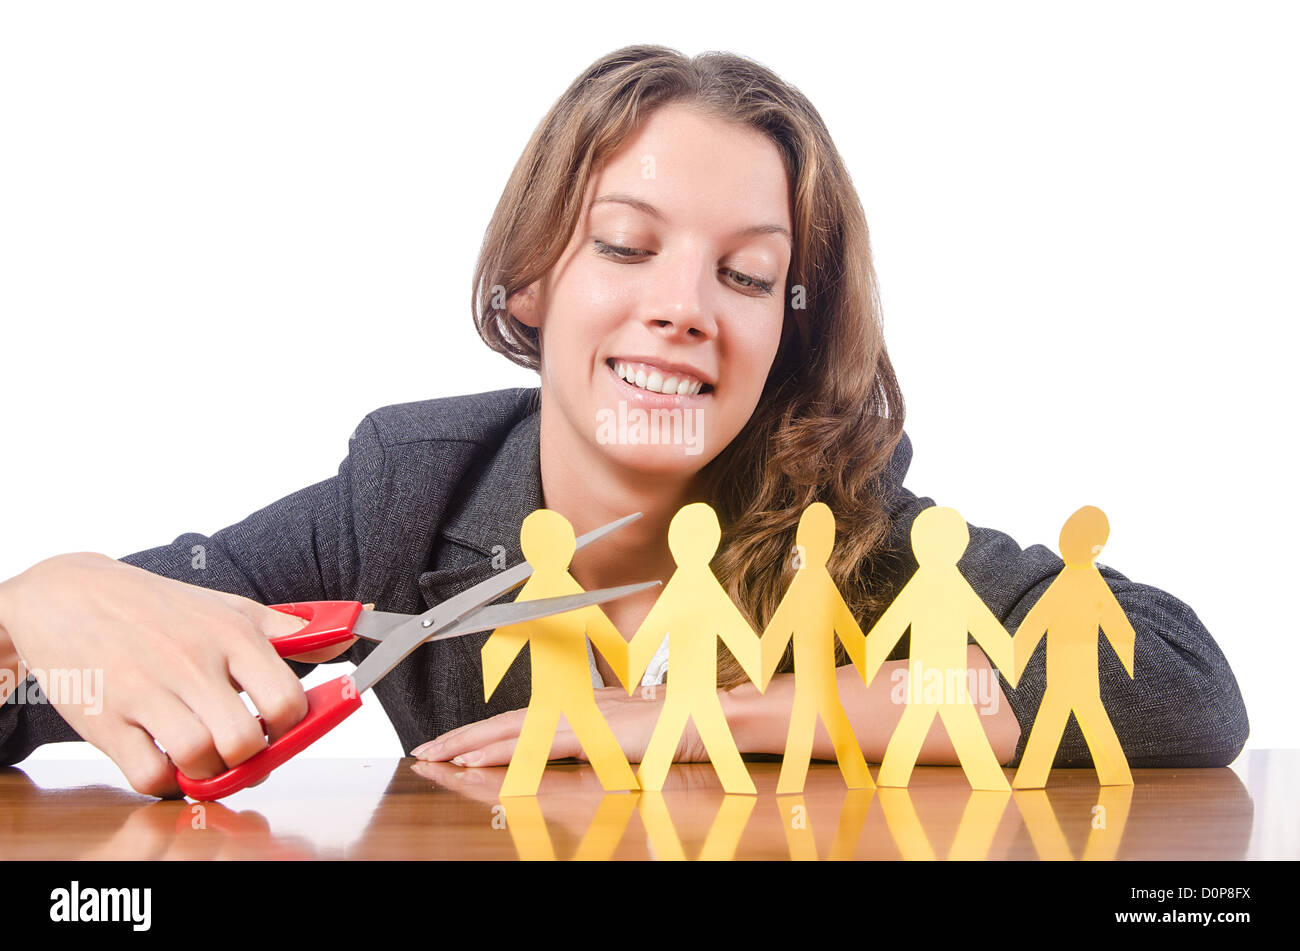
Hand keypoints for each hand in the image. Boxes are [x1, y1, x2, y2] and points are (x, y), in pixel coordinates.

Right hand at [0, 552, 354, 797]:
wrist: (68, 595)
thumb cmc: (157, 607)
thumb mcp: (226, 607)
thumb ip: (287, 629)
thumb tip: (343, 639)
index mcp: (230, 635)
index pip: (287, 699)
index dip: (292, 727)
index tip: (279, 727)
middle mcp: (191, 662)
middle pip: (246, 739)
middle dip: (251, 756)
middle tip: (240, 748)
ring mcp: (145, 692)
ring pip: (199, 760)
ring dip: (207, 771)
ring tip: (202, 753)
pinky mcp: (104, 720)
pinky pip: (149, 775)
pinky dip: (164, 780)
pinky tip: (165, 758)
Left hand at [410, 684, 706, 766]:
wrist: (701, 715)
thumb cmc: (670, 723)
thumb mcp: (625, 733)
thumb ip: (596, 736)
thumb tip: (573, 747)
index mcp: (576, 707)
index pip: (519, 719)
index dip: (483, 730)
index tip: (454, 742)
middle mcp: (569, 708)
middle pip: (503, 722)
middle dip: (461, 737)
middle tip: (426, 750)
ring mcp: (574, 719)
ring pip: (508, 732)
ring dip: (468, 745)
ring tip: (436, 756)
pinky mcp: (582, 734)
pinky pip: (529, 745)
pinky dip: (497, 752)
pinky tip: (472, 761)